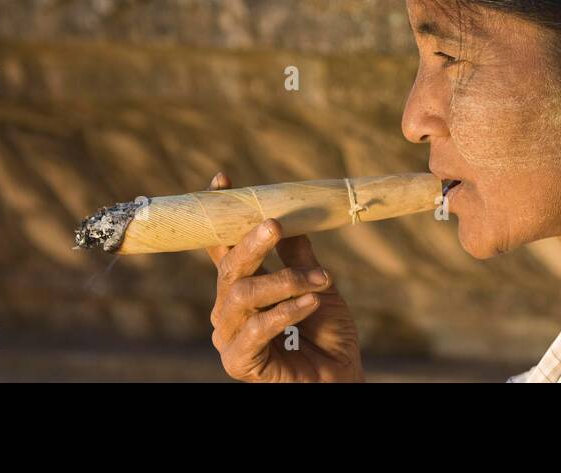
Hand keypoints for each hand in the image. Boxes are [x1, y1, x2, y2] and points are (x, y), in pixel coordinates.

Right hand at [205, 172, 364, 381]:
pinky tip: (309, 304)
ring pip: (243, 296)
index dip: (220, 214)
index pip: (225, 247)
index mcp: (243, 287)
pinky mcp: (238, 362)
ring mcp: (229, 337)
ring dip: (284, 282)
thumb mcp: (317, 284)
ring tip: (319, 281)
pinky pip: (255, 330)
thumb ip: (299, 255)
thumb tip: (288, 214)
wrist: (340, 379)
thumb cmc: (327, 335)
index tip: (223, 180)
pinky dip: (284, 312)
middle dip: (252, 243)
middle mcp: (228, 310)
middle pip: (231, 268)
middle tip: (276, 224)